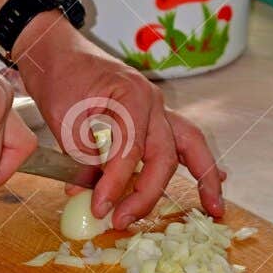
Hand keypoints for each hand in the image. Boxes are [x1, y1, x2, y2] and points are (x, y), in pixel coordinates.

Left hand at [14, 17, 225, 226]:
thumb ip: (81, 158)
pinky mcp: (152, 117)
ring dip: (204, 177)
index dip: (116, 184)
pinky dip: (198, 162)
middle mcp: (152, 101)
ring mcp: (157, 108)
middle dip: (147, 194)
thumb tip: (89, 196)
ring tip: (215, 210)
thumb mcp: (62, 119)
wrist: (57, 52)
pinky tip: (214, 183)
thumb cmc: (59, 77)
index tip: (101, 208)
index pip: (131, 151)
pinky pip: (182, 140)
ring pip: (189, 144)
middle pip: (164, 155)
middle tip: (123, 221)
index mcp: (131, 95)